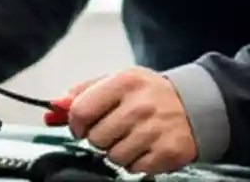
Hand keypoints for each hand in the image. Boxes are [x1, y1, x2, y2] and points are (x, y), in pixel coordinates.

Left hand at [66, 67, 198, 174]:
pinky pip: (133, 168)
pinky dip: (135, 162)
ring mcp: (154, 131)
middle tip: (115, 128)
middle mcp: (140, 106)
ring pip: (112, 156)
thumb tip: (53, 108)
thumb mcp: (118, 81)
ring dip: (117, 151)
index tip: (82, 125)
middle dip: (100, 137)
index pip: (80, 110)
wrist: (196, 104)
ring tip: (132, 137)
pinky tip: (145, 147)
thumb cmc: (151, 94)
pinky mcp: (166, 152)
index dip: (75, 123)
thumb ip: (83, 92)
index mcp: (125, 82)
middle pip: (95, 138)